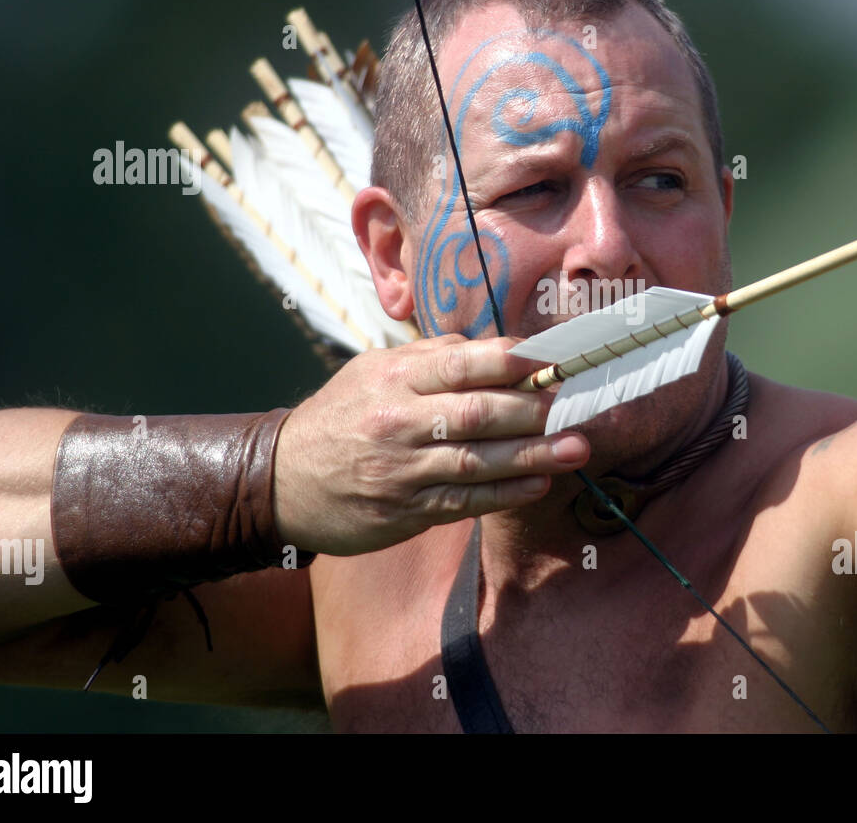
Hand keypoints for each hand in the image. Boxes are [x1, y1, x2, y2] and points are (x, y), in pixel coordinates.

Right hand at [271, 334, 589, 554]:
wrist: (279, 480)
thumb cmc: (340, 417)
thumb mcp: (372, 371)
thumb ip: (432, 357)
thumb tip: (495, 346)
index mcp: (393, 378)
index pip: (463, 362)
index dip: (515, 361)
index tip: (557, 360)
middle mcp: (398, 421)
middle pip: (478, 412)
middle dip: (534, 409)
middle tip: (577, 405)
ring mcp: (401, 470)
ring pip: (477, 460)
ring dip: (533, 455)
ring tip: (577, 448)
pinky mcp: (404, 511)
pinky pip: (464, 501)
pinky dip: (505, 493)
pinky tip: (538, 484)